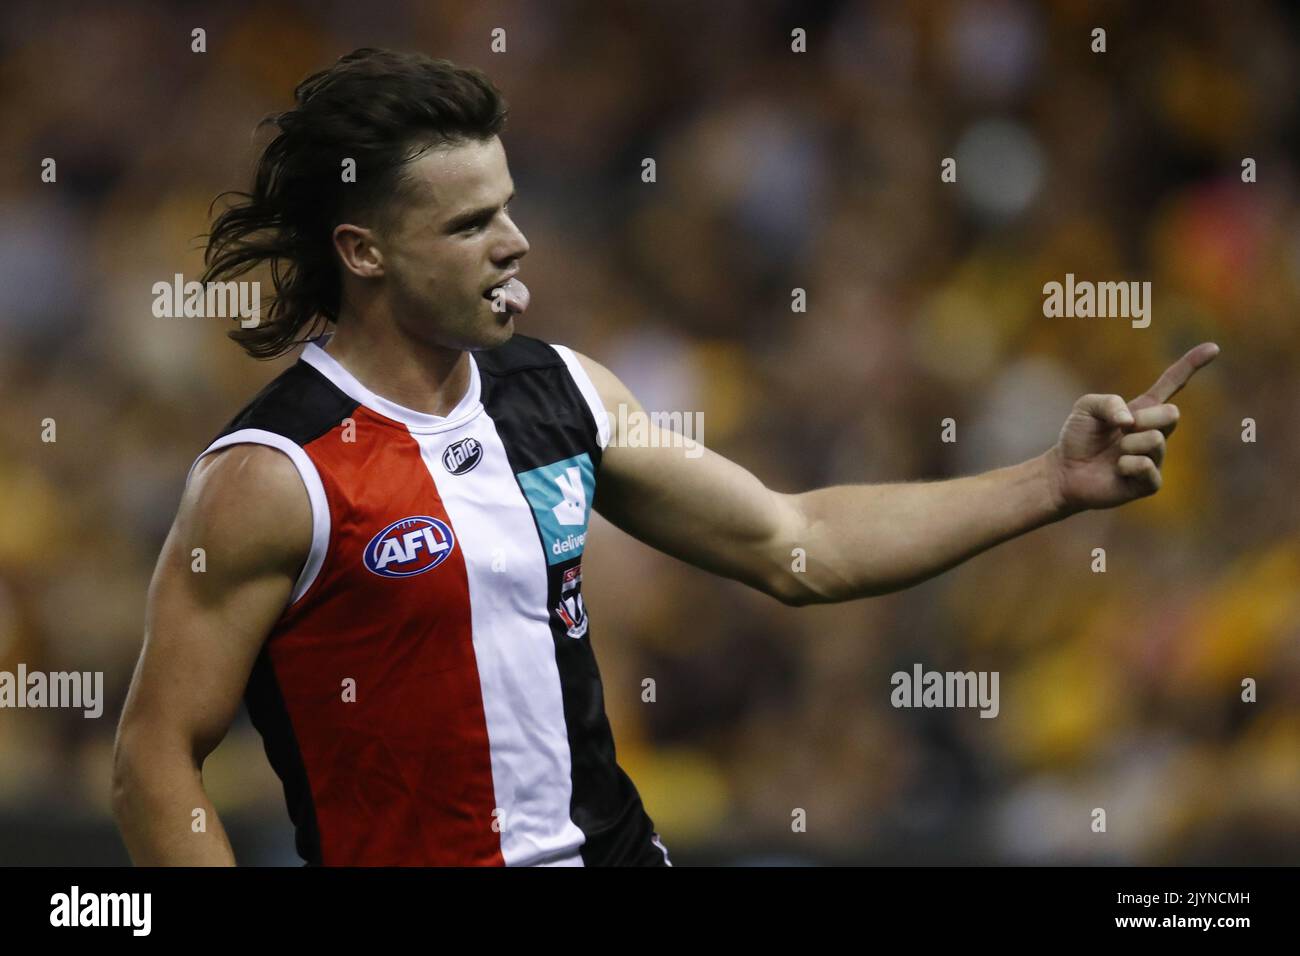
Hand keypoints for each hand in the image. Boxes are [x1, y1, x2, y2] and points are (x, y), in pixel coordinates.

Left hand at [1045, 342, 1219, 513]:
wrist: (1064, 473)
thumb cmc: (1078, 439)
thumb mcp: (1086, 408)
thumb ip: (1108, 402)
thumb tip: (1130, 421)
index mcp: (1143, 410)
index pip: (1172, 385)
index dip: (1191, 365)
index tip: (1213, 347)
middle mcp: (1154, 433)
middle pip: (1172, 414)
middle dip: (1145, 419)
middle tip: (1121, 430)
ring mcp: (1155, 458)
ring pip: (1156, 440)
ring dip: (1127, 444)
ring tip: (1114, 453)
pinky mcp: (1149, 483)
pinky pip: (1148, 467)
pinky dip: (1127, 465)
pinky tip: (1117, 470)